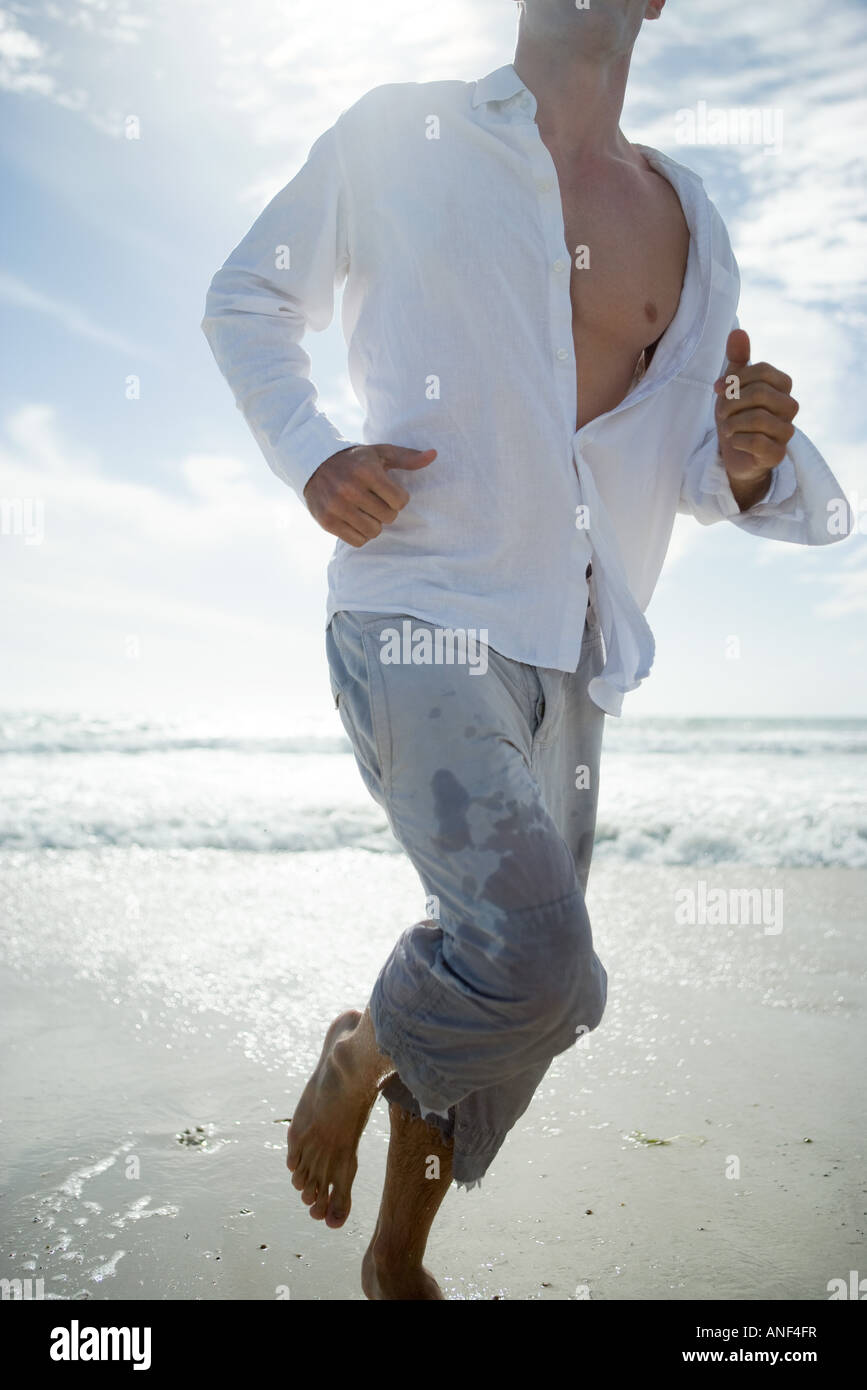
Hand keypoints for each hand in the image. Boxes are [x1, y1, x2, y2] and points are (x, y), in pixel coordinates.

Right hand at [303, 443, 435, 546]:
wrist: (313, 464)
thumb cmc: (354, 460)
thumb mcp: (380, 453)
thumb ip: (407, 457)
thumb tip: (434, 455)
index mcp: (366, 471)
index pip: (400, 501)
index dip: (398, 498)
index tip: (387, 492)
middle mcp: (350, 489)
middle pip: (389, 518)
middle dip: (386, 511)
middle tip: (374, 501)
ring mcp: (337, 506)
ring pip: (374, 532)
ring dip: (374, 524)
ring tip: (365, 511)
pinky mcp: (327, 521)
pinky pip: (357, 541)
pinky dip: (360, 534)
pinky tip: (354, 520)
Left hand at [713, 329, 798, 507]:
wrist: (736, 454)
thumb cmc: (737, 416)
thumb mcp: (733, 387)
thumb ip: (737, 360)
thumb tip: (738, 332)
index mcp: (782, 386)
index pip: (762, 371)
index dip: (735, 378)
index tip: (717, 388)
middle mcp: (789, 407)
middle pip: (760, 393)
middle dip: (731, 402)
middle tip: (721, 413)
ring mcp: (786, 432)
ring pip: (758, 418)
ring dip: (732, 423)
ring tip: (727, 428)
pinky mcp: (777, 454)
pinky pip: (757, 442)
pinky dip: (738, 440)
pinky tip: (735, 441)